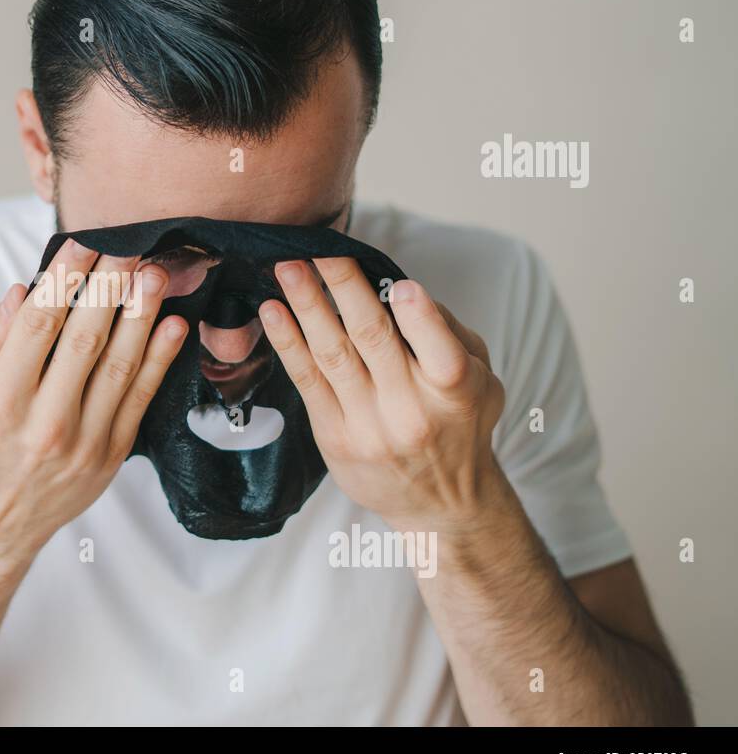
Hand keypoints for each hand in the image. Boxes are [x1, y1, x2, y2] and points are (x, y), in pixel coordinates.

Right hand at [0, 240, 187, 562]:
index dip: (63, 279)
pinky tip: (173, 326)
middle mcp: (43, 423)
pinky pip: (140, 400)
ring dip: (141, 316)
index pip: (37, 325)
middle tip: (129, 246)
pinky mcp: (110, 456)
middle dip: (109, 287)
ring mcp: (82, 443)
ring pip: (119, 367)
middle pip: (84, 340)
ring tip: (156, 274)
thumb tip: (21, 290)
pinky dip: (160, 361)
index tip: (82, 244)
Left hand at [258, 258, 506, 533]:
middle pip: (373, 340)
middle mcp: (411, 410)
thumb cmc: (460, 424)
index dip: (420, 318)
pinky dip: (288, 343)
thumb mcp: (481, 379)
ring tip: (286, 269)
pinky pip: (307, 381)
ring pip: (333, 355)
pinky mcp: (335, 436)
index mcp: (456, 392)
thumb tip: (399, 290)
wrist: (440, 504)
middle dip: (343, 288)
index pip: (441, 353)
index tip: (398, 285)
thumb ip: (448, 334)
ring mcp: (369, 425)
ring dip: (306, 307)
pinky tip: (272, 312)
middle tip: (318, 249)